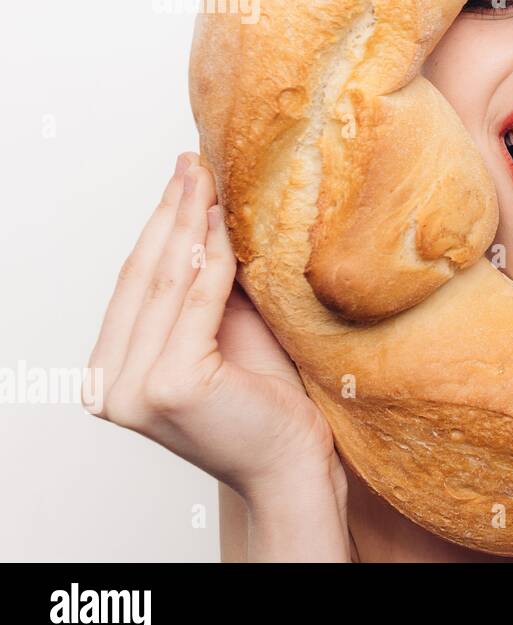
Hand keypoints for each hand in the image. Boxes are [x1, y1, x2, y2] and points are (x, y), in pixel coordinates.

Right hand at [85, 152, 349, 559]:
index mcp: (108, 374)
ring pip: (169, 283)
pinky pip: (199, 301)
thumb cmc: (263, 400)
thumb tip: (206, 212)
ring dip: (190, 222)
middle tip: (191, 162)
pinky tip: (222, 220)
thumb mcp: (221, 332)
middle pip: (145, 277)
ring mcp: (134, 388)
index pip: (133, 284)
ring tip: (206, 177)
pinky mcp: (172, 384)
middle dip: (170, 213)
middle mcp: (107, 386)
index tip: (179, 178)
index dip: (156, 226)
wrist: (292, 462)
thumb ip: (201, 289)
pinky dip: (213, 256)